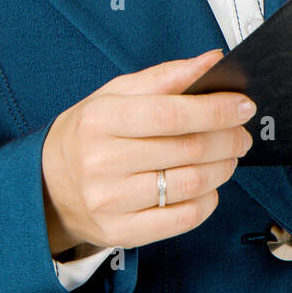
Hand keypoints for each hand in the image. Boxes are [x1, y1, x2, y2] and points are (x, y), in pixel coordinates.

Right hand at [40, 49, 254, 254]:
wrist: (49, 183)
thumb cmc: (91, 132)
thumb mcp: (116, 94)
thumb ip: (166, 76)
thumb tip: (213, 60)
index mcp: (102, 118)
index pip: (171, 114)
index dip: (215, 110)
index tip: (243, 106)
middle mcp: (103, 161)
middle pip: (187, 149)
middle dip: (227, 139)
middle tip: (241, 133)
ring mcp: (111, 201)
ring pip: (190, 185)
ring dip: (222, 168)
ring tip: (229, 157)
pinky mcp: (121, 232)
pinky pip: (182, 219)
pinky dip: (207, 201)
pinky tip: (208, 186)